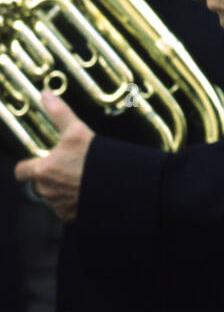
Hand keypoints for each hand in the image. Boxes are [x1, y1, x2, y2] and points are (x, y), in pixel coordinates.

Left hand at [14, 93, 94, 223]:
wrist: (115, 185)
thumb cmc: (94, 159)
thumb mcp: (76, 131)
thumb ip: (59, 113)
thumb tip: (46, 95)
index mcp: (42, 171)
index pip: (21, 171)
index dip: (28, 165)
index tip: (37, 160)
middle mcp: (46, 191)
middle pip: (38, 184)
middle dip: (49, 177)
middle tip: (66, 167)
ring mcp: (58, 206)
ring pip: (52, 197)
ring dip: (60, 189)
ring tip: (79, 178)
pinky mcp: (71, 216)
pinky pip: (65, 210)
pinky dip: (72, 202)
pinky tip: (85, 191)